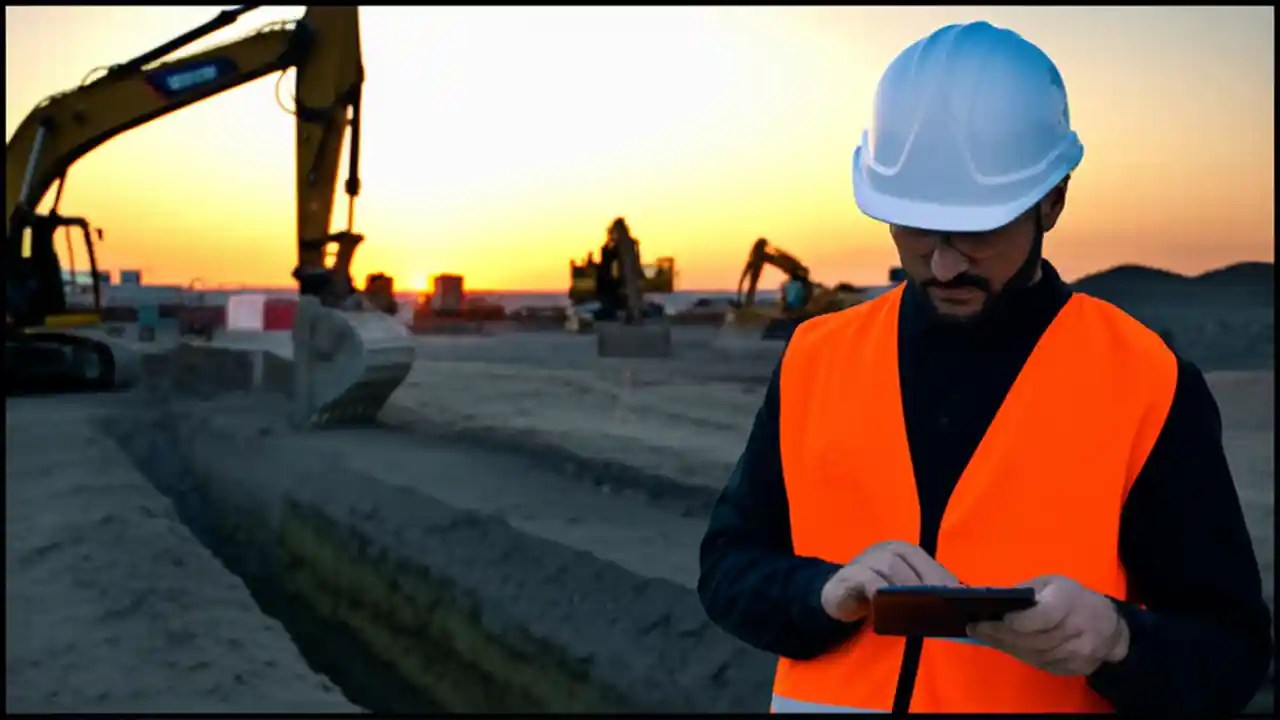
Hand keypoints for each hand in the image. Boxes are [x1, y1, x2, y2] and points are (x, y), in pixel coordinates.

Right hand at [821, 540, 960, 621]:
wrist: (840, 595)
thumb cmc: (878, 594)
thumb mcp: (904, 592)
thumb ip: (925, 593)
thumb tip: (956, 602)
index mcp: (905, 552)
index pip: (930, 564)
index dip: (944, 582)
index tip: (959, 602)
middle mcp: (887, 549)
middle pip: (913, 565)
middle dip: (929, 588)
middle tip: (941, 611)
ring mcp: (868, 558)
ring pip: (892, 569)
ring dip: (906, 591)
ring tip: (920, 613)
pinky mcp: (851, 573)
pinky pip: (869, 579)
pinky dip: (881, 592)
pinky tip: (890, 609)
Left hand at [967, 575, 1129, 675]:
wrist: (1111, 628)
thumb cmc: (1075, 598)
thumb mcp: (1053, 583)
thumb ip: (1028, 591)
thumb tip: (998, 602)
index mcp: (1069, 603)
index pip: (1042, 617)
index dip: (1019, 620)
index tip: (997, 617)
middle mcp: (1075, 631)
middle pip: (1032, 639)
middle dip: (999, 634)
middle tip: (975, 628)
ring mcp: (1076, 654)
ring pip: (1033, 654)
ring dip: (1005, 645)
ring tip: (985, 635)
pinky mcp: (1072, 668)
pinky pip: (1040, 663)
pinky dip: (1020, 654)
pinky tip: (1005, 645)